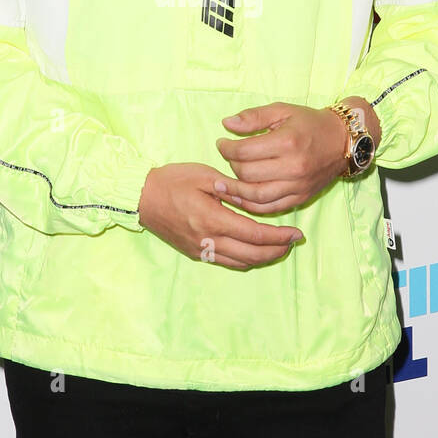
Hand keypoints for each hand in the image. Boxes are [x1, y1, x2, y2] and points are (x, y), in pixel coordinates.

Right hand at [137, 163, 303, 269]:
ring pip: (241, 262)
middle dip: (277, 250)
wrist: (141, 197)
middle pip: (252, 254)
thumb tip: (256, 196)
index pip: (255, 235)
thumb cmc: (172, 180)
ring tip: (279, 247)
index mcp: (212, 220)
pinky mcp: (196, 253)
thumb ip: (233, 188)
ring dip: (263, 257)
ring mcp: (201, 250)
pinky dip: (246, 260)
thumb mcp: (204, 175)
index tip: (296, 233)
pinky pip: (227, 262)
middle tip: (293, 241)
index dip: (279, 236)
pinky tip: (255, 251)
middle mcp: (208, 241)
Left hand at [213, 100, 379, 215]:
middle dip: (231, 166)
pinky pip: (270, 208)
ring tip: (226, 182)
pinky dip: (252, 206)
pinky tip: (241, 197)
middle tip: (228, 158)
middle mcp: (293, 167)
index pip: (243, 151)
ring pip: (256, 196)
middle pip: (247, 174)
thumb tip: (226, 124)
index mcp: (287, 142)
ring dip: (236, 190)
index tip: (222, 143)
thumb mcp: (283, 110)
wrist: (343, 141)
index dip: (226, 148)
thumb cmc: (310, 123)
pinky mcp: (301, 198)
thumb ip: (254, 116)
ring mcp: (298, 185)